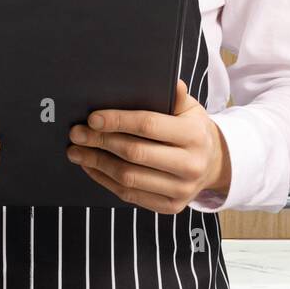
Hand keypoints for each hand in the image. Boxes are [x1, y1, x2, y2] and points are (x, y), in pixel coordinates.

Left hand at [65, 80, 229, 213]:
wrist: (213, 164)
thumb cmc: (192, 130)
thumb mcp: (190, 108)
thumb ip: (176, 96)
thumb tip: (170, 81)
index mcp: (195, 136)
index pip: (148, 126)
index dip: (117, 121)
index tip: (92, 118)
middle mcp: (190, 165)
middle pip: (134, 153)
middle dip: (100, 142)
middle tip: (76, 133)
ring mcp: (180, 190)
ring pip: (128, 178)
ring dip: (97, 163)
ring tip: (76, 151)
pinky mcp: (169, 207)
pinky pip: (129, 195)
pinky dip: (105, 180)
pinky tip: (91, 166)